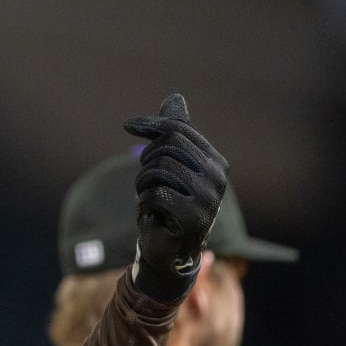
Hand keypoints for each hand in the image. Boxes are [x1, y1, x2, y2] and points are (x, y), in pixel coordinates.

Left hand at [122, 94, 227, 301]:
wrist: (171, 248)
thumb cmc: (169, 203)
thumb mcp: (172, 165)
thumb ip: (174, 134)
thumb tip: (175, 97)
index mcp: (215, 161)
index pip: (179, 130)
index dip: (151, 125)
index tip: (128, 125)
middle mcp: (217, 177)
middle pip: (168, 146)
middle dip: (147, 160)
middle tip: (145, 180)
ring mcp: (208, 197)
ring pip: (159, 169)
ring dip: (143, 183)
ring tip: (150, 197)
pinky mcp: (192, 216)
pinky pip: (154, 193)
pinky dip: (145, 202)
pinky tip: (153, 213)